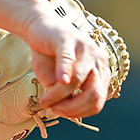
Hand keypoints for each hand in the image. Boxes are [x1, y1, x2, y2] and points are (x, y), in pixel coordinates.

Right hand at [17, 2, 109, 122]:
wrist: (38, 27)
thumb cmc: (48, 55)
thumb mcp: (55, 80)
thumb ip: (63, 94)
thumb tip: (65, 110)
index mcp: (100, 71)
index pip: (97, 101)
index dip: (79, 112)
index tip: (59, 113)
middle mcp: (98, 59)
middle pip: (93, 94)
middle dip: (72, 108)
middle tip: (53, 109)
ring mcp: (85, 48)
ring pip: (78, 80)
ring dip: (60, 95)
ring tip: (45, 101)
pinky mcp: (67, 39)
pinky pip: (68, 59)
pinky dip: (65, 71)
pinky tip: (60, 81)